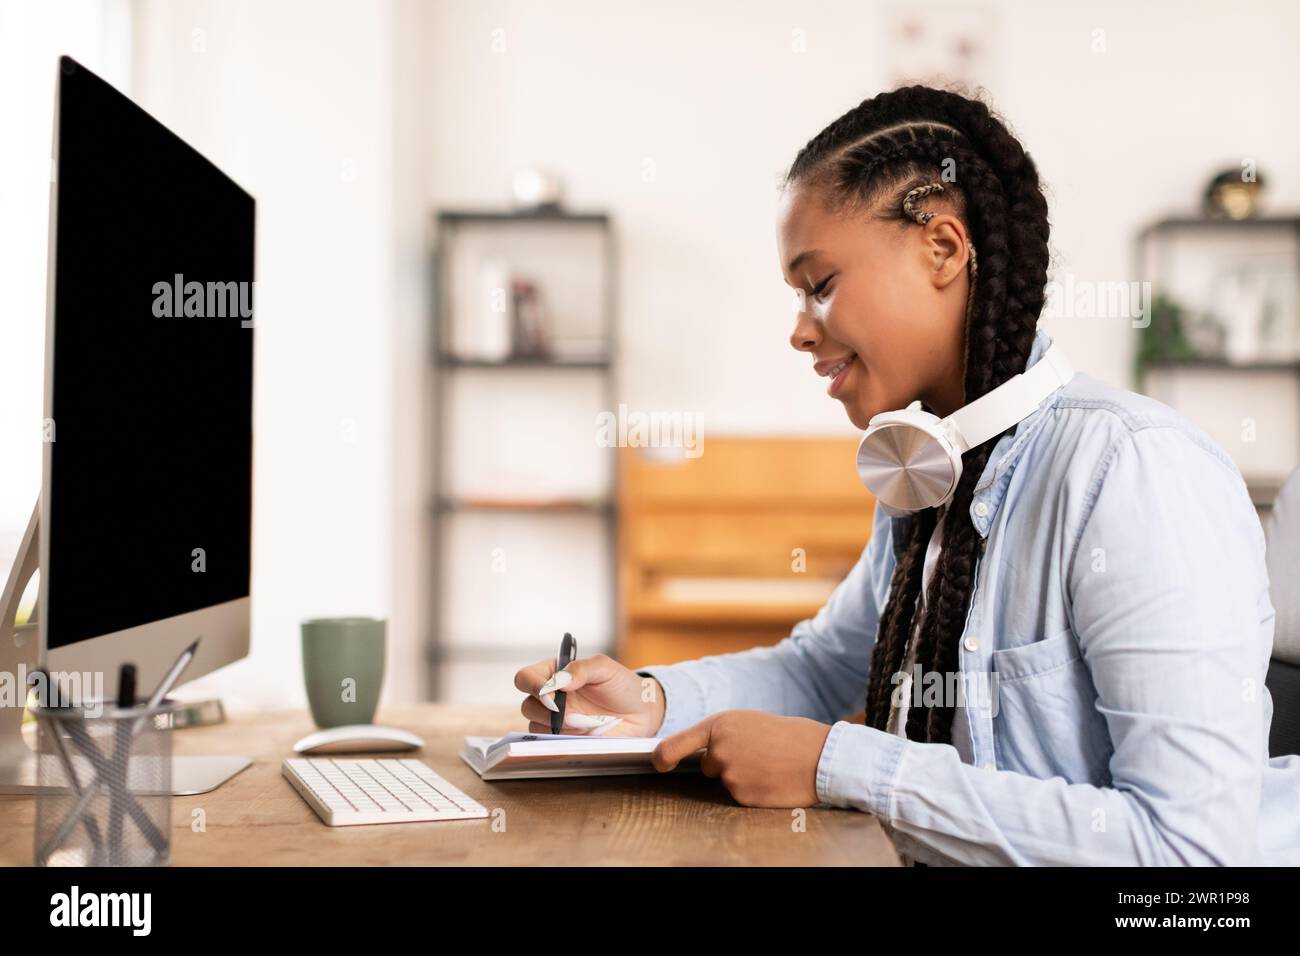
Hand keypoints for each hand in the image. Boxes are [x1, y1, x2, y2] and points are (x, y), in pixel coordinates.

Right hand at [515, 654, 665, 736]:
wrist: (641, 713)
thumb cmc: (622, 685)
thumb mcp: (605, 668)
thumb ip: (581, 669)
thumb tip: (559, 681)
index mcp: (554, 673)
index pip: (526, 677)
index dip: (532, 685)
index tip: (550, 693)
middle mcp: (550, 696)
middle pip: (527, 705)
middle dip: (547, 711)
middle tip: (569, 712)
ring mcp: (555, 720)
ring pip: (536, 726)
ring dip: (559, 726)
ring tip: (585, 721)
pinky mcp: (564, 739)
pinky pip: (551, 742)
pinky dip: (566, 738)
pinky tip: (585, 732)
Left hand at [652, 710, 832, 807]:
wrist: (819, 755)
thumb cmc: (787, 735)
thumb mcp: (748, 722)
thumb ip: (722, 735)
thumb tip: (702, 752)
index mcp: (719, 725)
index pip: (674, 745)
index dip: (663, 757)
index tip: (660, 764)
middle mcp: (719, 750)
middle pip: (707, 766)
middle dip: (725, 764)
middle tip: (756, 754)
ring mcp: (730, 775)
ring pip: (725, 782)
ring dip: (742, 777)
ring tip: (768, 764)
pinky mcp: (742, 796)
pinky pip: (740, 796)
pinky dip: (753, 791)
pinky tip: (771, 779)